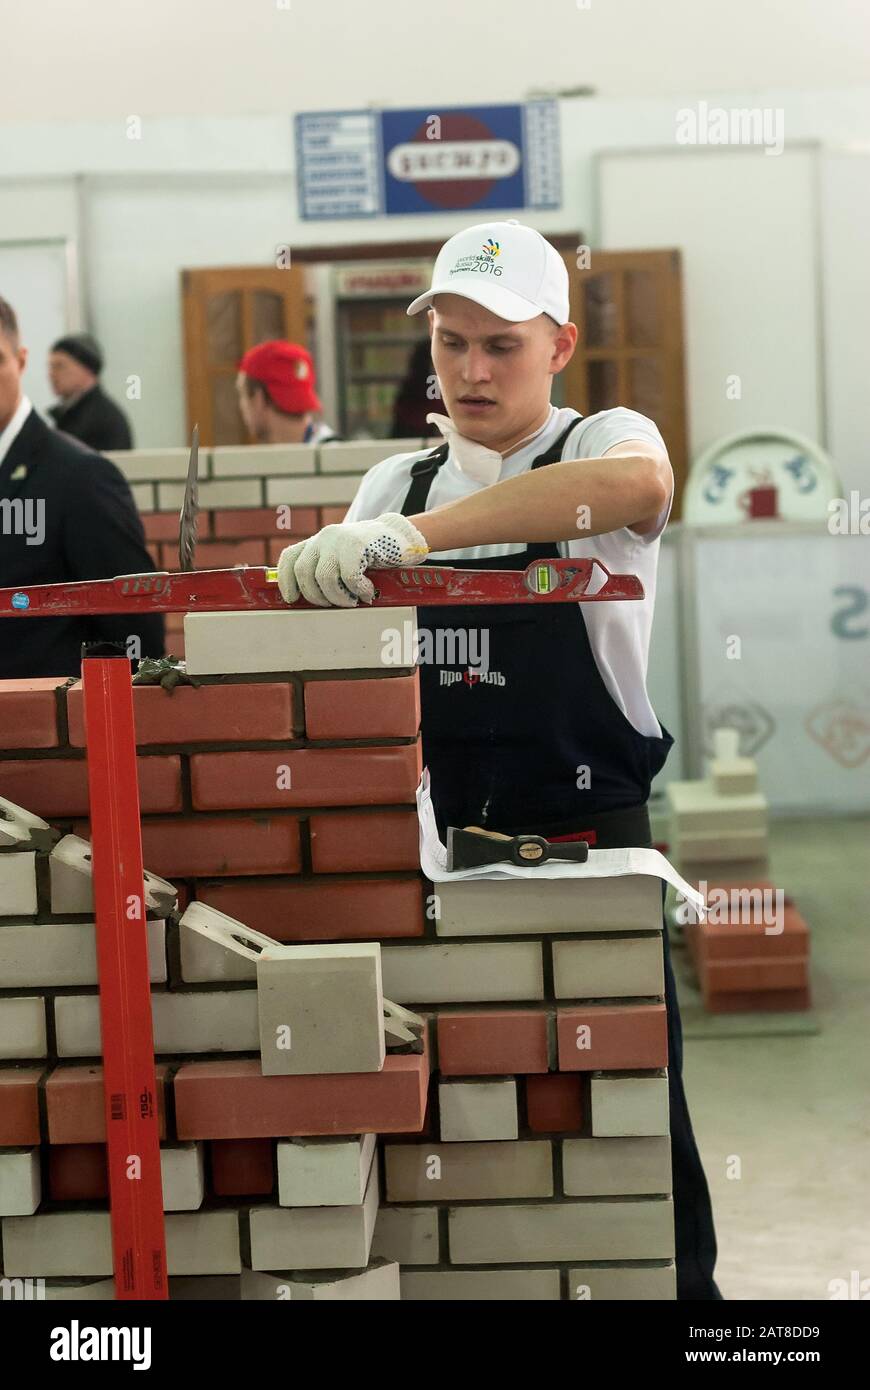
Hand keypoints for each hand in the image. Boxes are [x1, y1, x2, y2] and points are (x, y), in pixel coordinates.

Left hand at [276, 512, 429, 606]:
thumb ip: (325, 570)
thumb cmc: (371, 556)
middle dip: (317, 596)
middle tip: (334, 604)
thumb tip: (308, 598)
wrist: (400, 537)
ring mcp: (339, 539)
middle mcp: (324, 537)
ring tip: (353, 600)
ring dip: (339, 596)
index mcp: (317, 542)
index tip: (291, 599)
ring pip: (324, 577)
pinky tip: (367, 592)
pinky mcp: (356, 543)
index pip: (290, 558)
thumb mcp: (342, 560)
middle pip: (304, 572)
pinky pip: (349, 576)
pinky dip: (358, 590)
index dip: (286, 581)